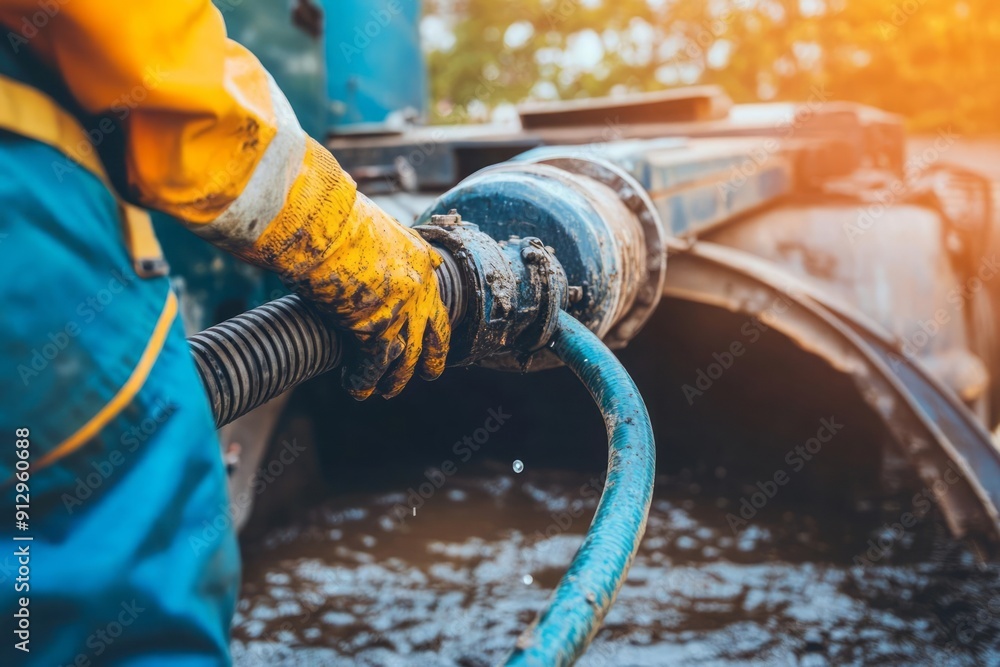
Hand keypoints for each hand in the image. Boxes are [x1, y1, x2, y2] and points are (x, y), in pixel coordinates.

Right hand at [241, 140, 449, 399]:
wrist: (322, 226)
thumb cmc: (338, 218)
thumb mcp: (384, 224)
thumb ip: (402, 245)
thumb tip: (421, 256)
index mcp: (421, 264)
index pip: (436, 301)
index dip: (434, 322)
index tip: (433, 334)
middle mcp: (418, 293)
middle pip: (434, 337)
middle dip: (431, 359)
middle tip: (428, 373)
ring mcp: (400, 315)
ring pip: (405, 361)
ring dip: (395, 380)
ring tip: (386, 391)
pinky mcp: (375, 333)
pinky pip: (372, 369)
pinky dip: (362, 382)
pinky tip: (356, 389)